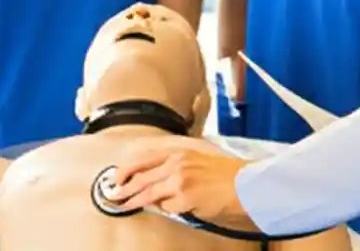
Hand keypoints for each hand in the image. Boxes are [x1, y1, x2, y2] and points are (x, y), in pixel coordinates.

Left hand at [109, 137, 251, 223]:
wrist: (246, 185)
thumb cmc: (225, 174)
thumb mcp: (197, 159)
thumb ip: (175, 166)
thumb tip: (154, 179)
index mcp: (179, 151)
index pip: (143, 157)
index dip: (126, 168)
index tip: (117, 176)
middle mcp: (176, 163)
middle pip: (141, 176)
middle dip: (124, 186)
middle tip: (114, 194)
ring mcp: (179, 179)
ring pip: (147, 191)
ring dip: (134, 200)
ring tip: (124, 205)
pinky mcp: (185, 197)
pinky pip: (167, 206)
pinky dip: (166, 208)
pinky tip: (168, 208)